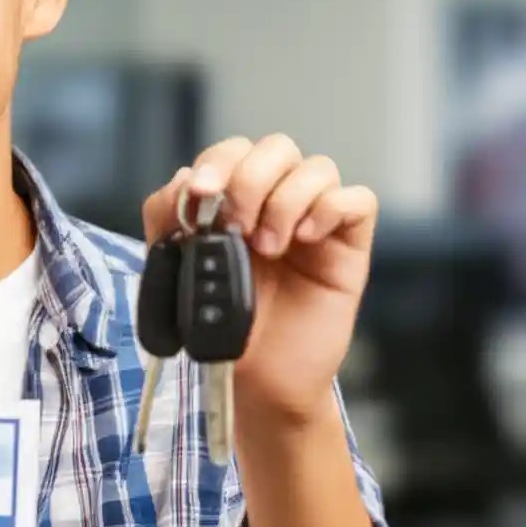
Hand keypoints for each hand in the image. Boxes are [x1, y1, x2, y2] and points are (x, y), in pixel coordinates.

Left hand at [142, 134, 377, 426]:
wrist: (257, 377)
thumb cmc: (223, 323)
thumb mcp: (178, 270)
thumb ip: (168, 222)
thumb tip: (182, 181)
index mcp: (235, 202)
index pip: (233, 152)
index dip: (217, 162)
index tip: (200, 192)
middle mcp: (276, 203)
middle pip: (277, 148)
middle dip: (249, 179)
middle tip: (236, 226)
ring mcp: (315, 222)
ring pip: (317, 167)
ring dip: (286, 200)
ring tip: (268, 248)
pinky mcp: (348, 245)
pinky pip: (357, 199)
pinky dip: (330, 209)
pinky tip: (305, 240)